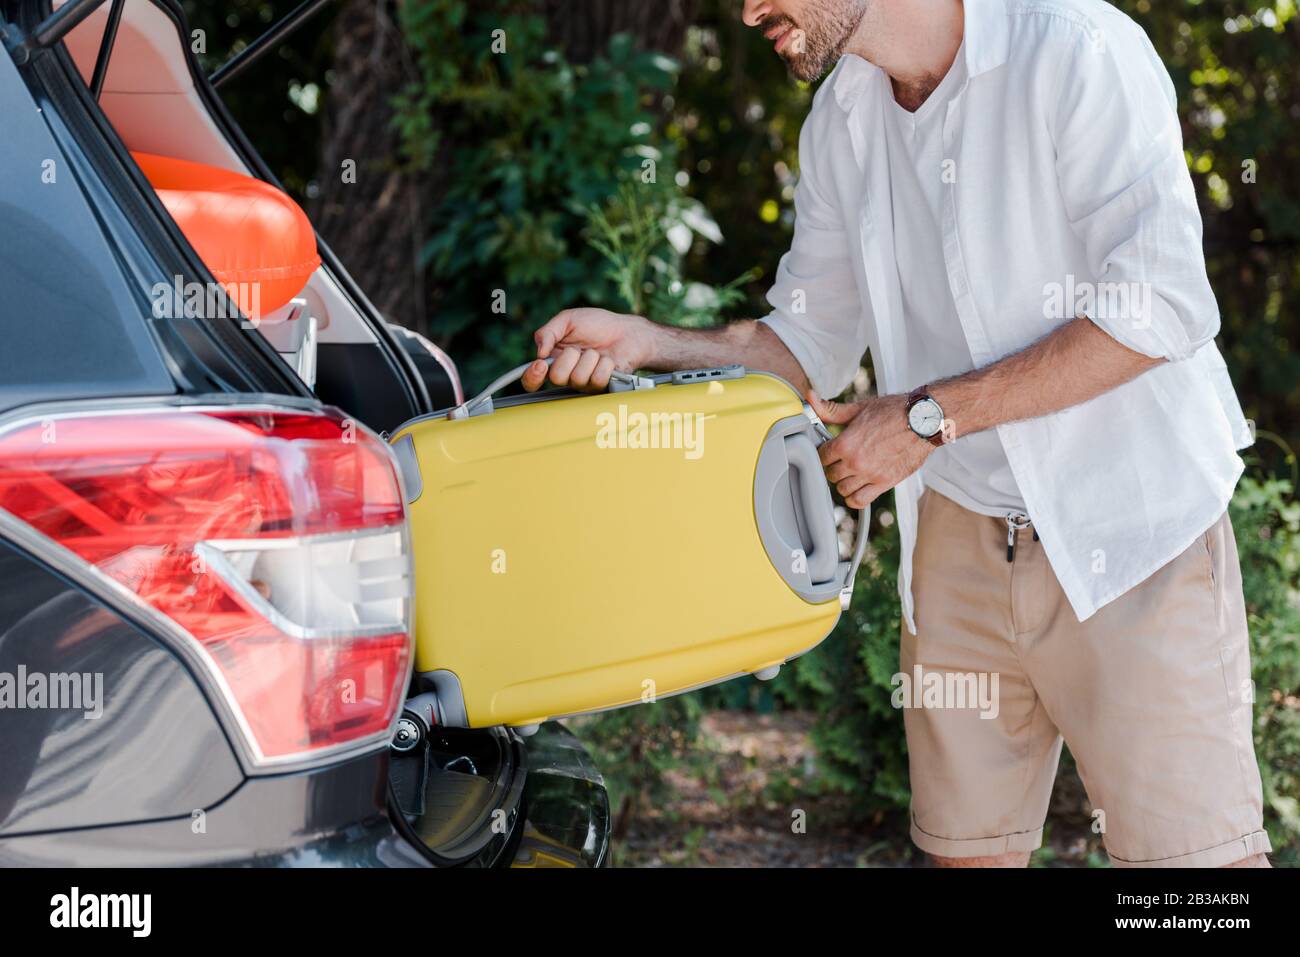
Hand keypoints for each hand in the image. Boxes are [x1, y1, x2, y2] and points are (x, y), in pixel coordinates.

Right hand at [521, 308, 656, 391]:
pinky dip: (605, 364)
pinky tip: (608, 360)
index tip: (541, 364)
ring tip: (597, 352)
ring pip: (577, 378)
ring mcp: (584, 383)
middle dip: (568, 357)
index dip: (532, 377)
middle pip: (555, 378)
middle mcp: (566, 375)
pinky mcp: (602, 387)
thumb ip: (548, 332)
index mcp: (553, 360)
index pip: (532, 379)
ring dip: (590, 358)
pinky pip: (597, 379)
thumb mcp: (568, 319)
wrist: (626, 331)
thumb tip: (539, 352)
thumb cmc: (598, 325)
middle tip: (579, 348)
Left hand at [808, 391, 934, 507]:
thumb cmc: (894, 411)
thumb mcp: (860, 408)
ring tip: (850, 473)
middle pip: (831, 474)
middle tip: (841, 460)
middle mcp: (856, 461)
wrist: (923, 420)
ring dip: (844, 482)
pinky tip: (857, 489)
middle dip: (834, 467)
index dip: (824, 453)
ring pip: (843, 490)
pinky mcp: (885, 483)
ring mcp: (870, 474)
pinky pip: (860, 501)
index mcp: (846, 443)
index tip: (830, 450)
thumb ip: (832, 410)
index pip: (821, 456)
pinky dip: (854, 498)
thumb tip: (810, 398)